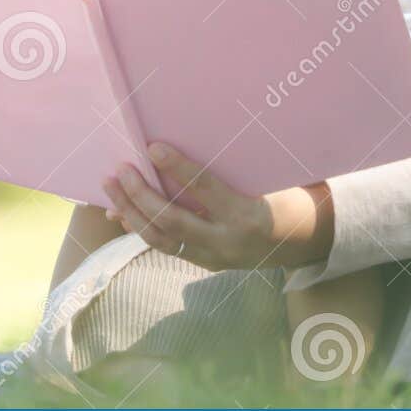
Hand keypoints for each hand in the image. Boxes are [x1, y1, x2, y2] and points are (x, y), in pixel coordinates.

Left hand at [101, 143, 333, 272]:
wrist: (299, 241)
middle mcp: (228, 241)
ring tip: (112, 187)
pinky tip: (120, 212)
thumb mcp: (261, 179)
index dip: (178, 167)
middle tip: (121, 170)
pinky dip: (140, 228)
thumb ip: (223, 170)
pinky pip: (165, 246)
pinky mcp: (204, 263)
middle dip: (141, 195)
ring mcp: (214, 257)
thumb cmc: (279, 196)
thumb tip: (177, 148)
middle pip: (174, 220)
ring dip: (131, 213)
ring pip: (162, 239)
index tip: (152, 146)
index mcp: (248, 213)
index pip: (205, 189)